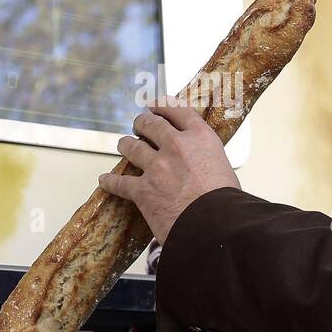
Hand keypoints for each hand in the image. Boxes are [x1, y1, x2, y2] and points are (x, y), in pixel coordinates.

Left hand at [97, 102, 239, 241]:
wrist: (216, 227)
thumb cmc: (227, 204)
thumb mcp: (225, 169)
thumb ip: (207, 161)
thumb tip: (202, 170)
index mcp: (200, 138)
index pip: (178, 110)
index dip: (163, 105)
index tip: (155, 105)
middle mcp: (176, 146)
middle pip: (150, 124)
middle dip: (142, 123)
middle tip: (140, 125)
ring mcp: (157, 167)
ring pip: (131, 147)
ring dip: (125, 145)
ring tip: (123, 145)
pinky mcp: (143, 190)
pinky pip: (120, 183)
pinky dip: (110, 182)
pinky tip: (105, 181)